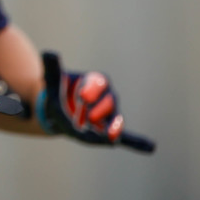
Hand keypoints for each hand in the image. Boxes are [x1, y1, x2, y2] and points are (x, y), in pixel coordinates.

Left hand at [38, 52, 153, 151]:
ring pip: (114, 120)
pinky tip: (150, 147)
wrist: (60, 109)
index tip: (82, 96)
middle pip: (109, 102)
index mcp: (95, 82)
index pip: (98, 83)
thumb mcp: (53, 80)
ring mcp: (110, 115)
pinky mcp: (111, 131)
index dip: (92, 90)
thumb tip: (49, 52)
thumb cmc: (59, 92)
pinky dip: (137, 142)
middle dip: (100, 109)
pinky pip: (127, 136)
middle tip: (89, 117)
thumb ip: (52, 68)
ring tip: (109, 137)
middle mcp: (107, 97)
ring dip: (112, 128)